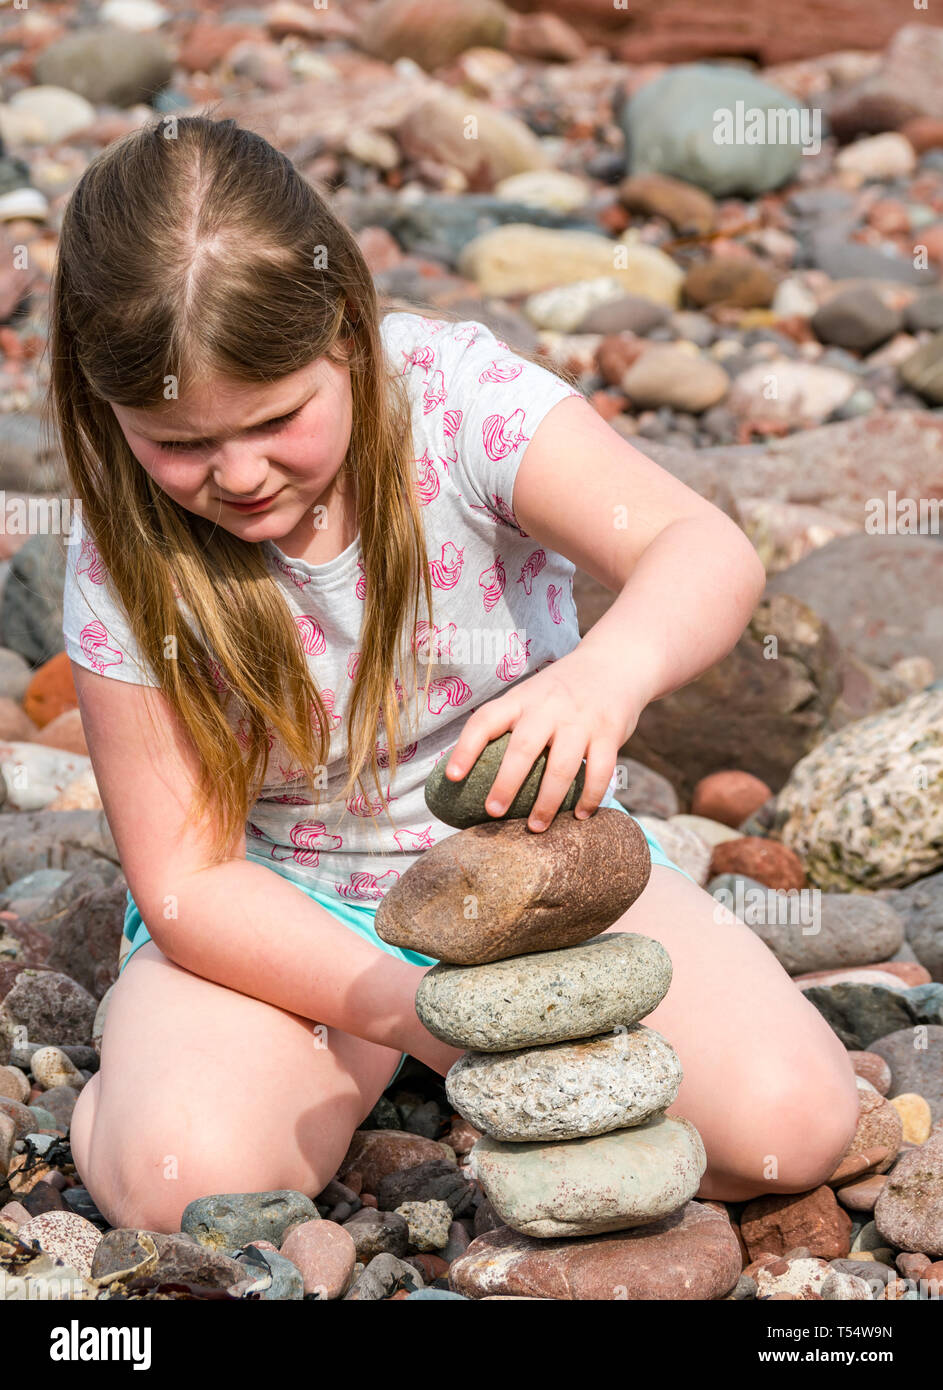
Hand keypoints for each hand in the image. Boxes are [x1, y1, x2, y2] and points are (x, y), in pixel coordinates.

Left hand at [444, 651, 644, 832]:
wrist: (614, 663)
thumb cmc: (561, 690)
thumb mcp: (531, 694)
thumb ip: (511, 722)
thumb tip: (475, 771)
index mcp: (521, 700)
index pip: (486, 720)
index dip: (466, 748)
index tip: (453, 777)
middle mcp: (548, 708)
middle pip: (523, 748)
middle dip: (506, 783)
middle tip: (493, 812)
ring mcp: (580, 721)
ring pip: (561, 767)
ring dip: (547, 802)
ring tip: (535, 827)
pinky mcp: (608, 733)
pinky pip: (599, 771)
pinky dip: (590, 797)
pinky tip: (581, 815)